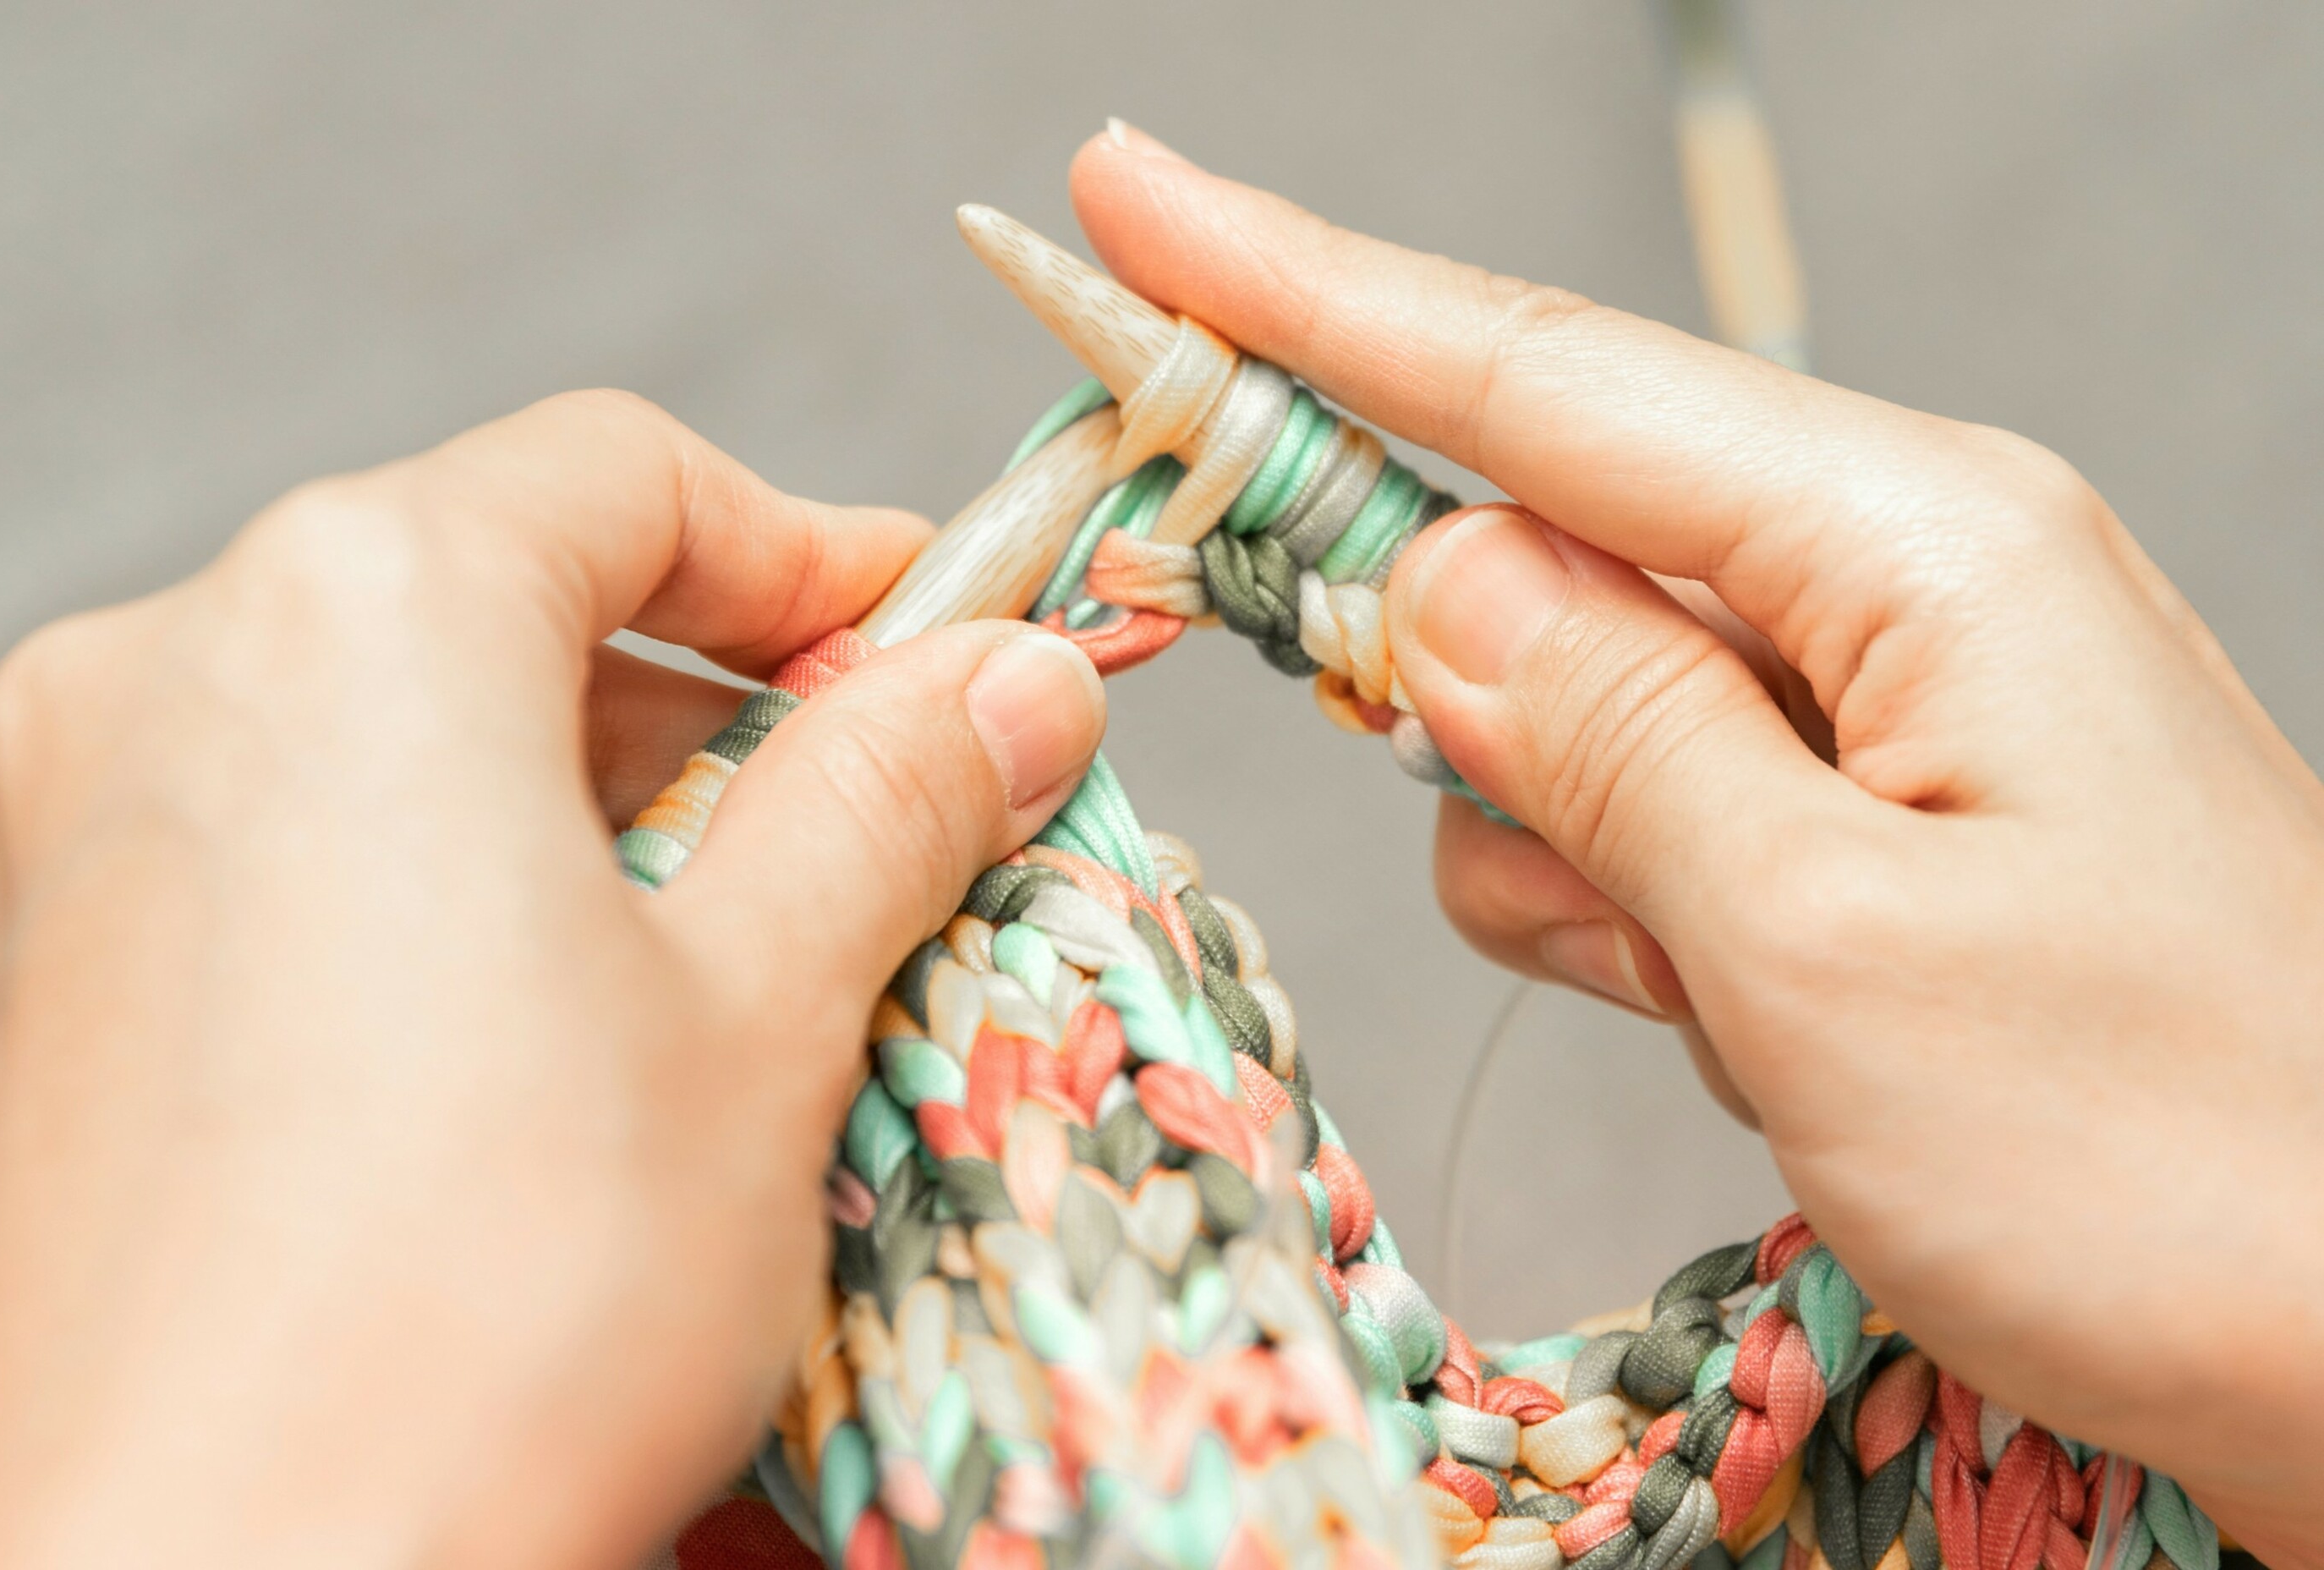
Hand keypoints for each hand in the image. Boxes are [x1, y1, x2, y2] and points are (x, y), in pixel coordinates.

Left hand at [0, 392, 1105, 1569]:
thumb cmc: (490, 1313)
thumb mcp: (763, 1019)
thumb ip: (886, 798)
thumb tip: (1006, 684)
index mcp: (349, 619)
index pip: (621, 478)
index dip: (811, 553)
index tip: (926, 646)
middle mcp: (151, 689)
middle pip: (478, 607)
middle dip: (683, 713)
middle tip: (837, 844)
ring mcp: (44, 859)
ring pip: (349, 755)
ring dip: (537, 827)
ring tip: (672, 998)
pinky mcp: (2, 1024)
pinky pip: (231, 894)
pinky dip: (381, 927)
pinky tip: (481, 1096)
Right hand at [1072, 128, 2323, 1566]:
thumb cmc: (2179, 1163)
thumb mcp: (1825, 952)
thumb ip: (1604, 737)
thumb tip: (1431, 580)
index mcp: (1913, 545)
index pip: (1537, 378)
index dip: (1301, 291)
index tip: (1129, 200)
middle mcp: (1908, 582)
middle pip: (1547, 538)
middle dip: (1453, 680)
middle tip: (1511, 829)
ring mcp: (1899, 707)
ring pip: (1583, 710)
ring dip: (1575, 859)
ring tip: (1720, 1000)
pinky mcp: (1886, 824)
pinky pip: (1661, 818)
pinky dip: (1645, 922)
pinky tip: (1747, 1023)